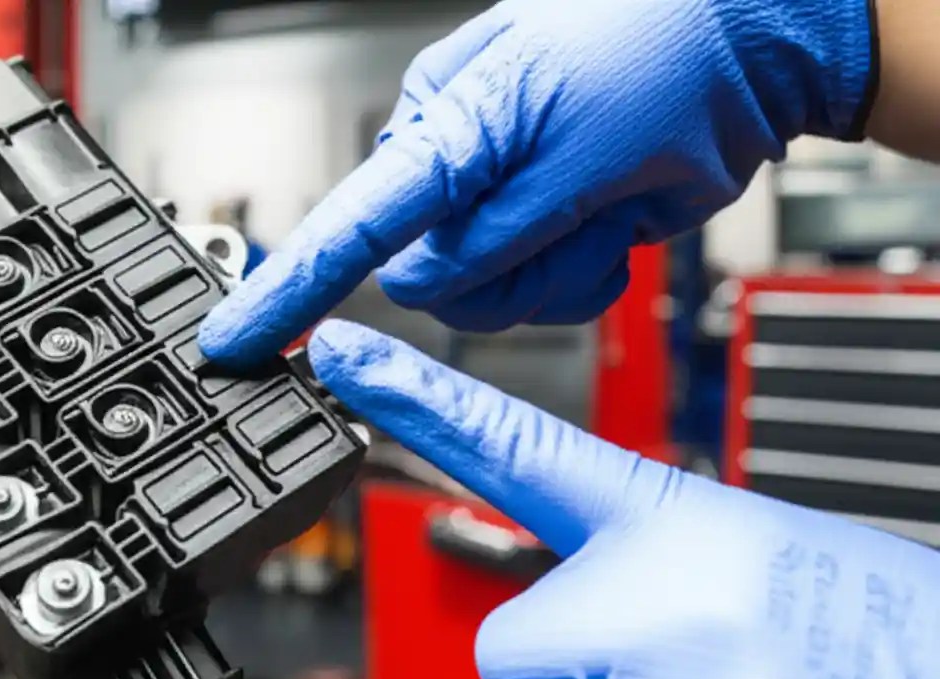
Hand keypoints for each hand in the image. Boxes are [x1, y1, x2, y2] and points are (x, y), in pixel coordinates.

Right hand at [199, 0, 874, 366]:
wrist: (749, 37)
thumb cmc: (668, 57)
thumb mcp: (576, 158)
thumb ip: (488, 234)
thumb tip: (418, 279)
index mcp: (440, 125)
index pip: (344, 224)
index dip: (286, 290)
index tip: (231, 339)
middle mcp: (452, 160)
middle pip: (427, 280)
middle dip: (502, 277)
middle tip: (573, 224)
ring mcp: (494, 190)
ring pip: (481, 291)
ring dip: (550, 272)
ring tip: (601, 209)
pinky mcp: (532, 214)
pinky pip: (528, 284)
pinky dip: (573, 272)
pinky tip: (608, 223)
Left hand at [308, 320, 939, 678]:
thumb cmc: (865, 642)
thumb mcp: (739, 574)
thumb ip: (633, 585)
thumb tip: (553, 645)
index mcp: (668, 524)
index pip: (511, 439)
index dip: (415, 395)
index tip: (338, 353)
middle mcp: (646, 592)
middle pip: (514, 653)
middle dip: (579, 677)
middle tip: (697, 671)